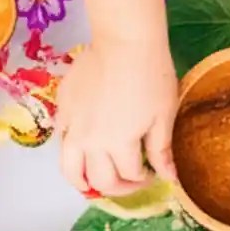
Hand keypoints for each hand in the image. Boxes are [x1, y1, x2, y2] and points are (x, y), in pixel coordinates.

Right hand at [56, 37, 177, 195]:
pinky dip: (69, 151)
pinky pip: (60, 139)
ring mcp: (73, 126)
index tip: (153, 173)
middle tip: (131, 181)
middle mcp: (91, 141)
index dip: (144, 179)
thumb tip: (169, 178)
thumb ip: (161, 151)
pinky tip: (80, 149)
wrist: (124, 42)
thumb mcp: (164, 116)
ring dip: (82, 183)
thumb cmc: (151, 77)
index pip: (130, 175)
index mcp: (119, 144)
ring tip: (92, 185)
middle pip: (101, 180)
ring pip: (69, 169)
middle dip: (119, 188)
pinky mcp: (62, 108)